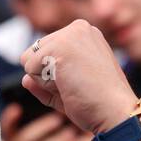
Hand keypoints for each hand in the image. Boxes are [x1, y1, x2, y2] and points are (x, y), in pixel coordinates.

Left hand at [19, 20, 136, 134]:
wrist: (116, 112)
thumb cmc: (99, 103)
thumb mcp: (69, 89)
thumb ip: (46, 82)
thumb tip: (23, 80)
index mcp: (84, 34)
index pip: (45, 51)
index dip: (55, 75)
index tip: (81, 82)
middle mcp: (77, 28)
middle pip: (33, 54)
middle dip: (48, 78)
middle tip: (77, 86)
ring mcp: (68, 35)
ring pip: (29, 62)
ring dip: (46, 82)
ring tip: (73, 86)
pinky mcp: (59, 47)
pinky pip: (29, 71)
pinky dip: (44, 85)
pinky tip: (69, 86)